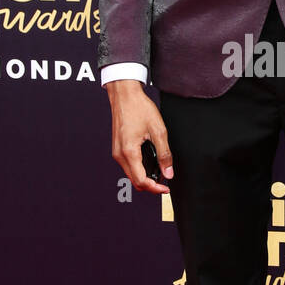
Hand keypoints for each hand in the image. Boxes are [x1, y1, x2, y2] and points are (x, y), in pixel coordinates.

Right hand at [106, 80, 173, 194]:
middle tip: (164, 183)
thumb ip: (164, 154)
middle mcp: (119, 155)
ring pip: (131, 174)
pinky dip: (139, 168)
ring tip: (159, 172)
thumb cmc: (139, 108)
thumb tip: (168, 173)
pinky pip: (128, 165)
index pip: (141, 181)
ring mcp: (116, 151)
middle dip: (150, 185)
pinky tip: (150, 163)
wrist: (125, 95)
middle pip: (134, 181)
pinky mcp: (117, 147)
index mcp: (129, 152)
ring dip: (144, 177)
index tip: (166, 188)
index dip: (155, 188)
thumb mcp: (158, 130)